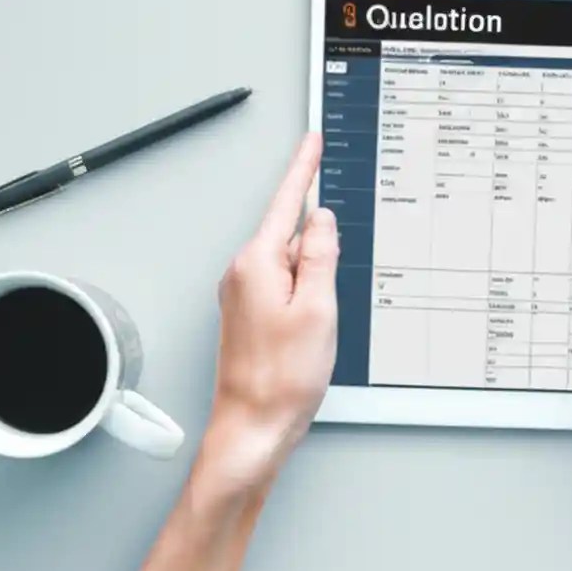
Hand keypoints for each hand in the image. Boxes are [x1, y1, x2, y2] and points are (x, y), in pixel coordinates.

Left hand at [205, 133, 338, 491]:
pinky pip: (283, 288)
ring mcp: (242, 295)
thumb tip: (322, 221)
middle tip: (329, 300)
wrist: (253, 428)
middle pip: (290, 237)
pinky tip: (313, 328)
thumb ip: (322, 257)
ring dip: (314, 284)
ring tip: (319, 329)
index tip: (312, 142)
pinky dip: (305, 297)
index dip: (304, 170)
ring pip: (291, 267)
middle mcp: (242, 274)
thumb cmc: (282, 379)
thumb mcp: (319, 309)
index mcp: (257, 264)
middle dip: (320, 253)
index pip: (286, 203)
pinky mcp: (248, 315)